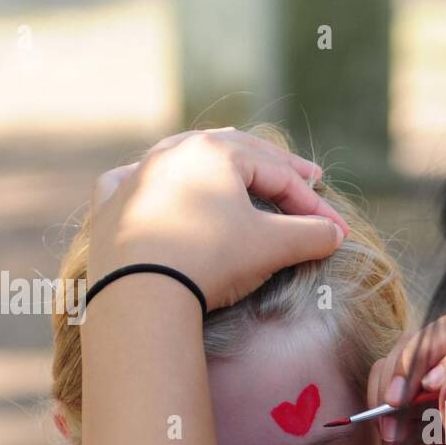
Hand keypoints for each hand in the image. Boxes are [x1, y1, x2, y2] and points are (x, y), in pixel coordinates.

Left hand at [86, 129, 348, 311]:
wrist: (140, 293)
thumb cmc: (211, 259)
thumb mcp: (271, 247)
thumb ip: (310, 235)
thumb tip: (335, 234)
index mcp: (216, 151)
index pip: (278, 175)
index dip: (313, 203)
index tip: (337, 230)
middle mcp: (173, 153)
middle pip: (236, 152)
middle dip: (274, 165)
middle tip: (306, 175)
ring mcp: (136, 177)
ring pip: (182, 157)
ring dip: (215, 162)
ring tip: (237, 163)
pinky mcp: (108, 207)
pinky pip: (129, 182)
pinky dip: (147, 182)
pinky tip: (148, 180)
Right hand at [368, 312, 445, 444]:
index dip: (445, 351)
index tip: (432, 383)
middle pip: (430, 337)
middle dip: (410, 361)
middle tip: (398, 401)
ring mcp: (427, 391)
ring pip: (402, 354)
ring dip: (390, 381)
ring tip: (393, 425)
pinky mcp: (400, 404)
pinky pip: (380, 379)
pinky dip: (376, 398)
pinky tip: (390, 433)